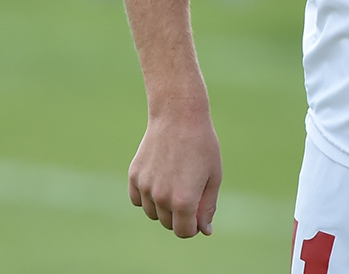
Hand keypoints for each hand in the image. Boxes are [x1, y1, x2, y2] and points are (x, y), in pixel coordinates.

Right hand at [129, 107, 222, 237]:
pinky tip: (159, 180)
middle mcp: (161, 198)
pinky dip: (147, 197)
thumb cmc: (202, 145)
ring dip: (163, 207)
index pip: (185, 232)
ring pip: (153, 213)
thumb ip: (208, 207)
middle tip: (190, 190)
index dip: (194, 226)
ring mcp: (145, 187)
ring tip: (176, 182)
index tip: (199, 212)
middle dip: (180, 216)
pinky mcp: (134, 176)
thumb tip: (204, 230)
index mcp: (184, 201)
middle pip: (168, 224)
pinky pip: (138, 199)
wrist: (178, 116)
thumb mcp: (214, 177)